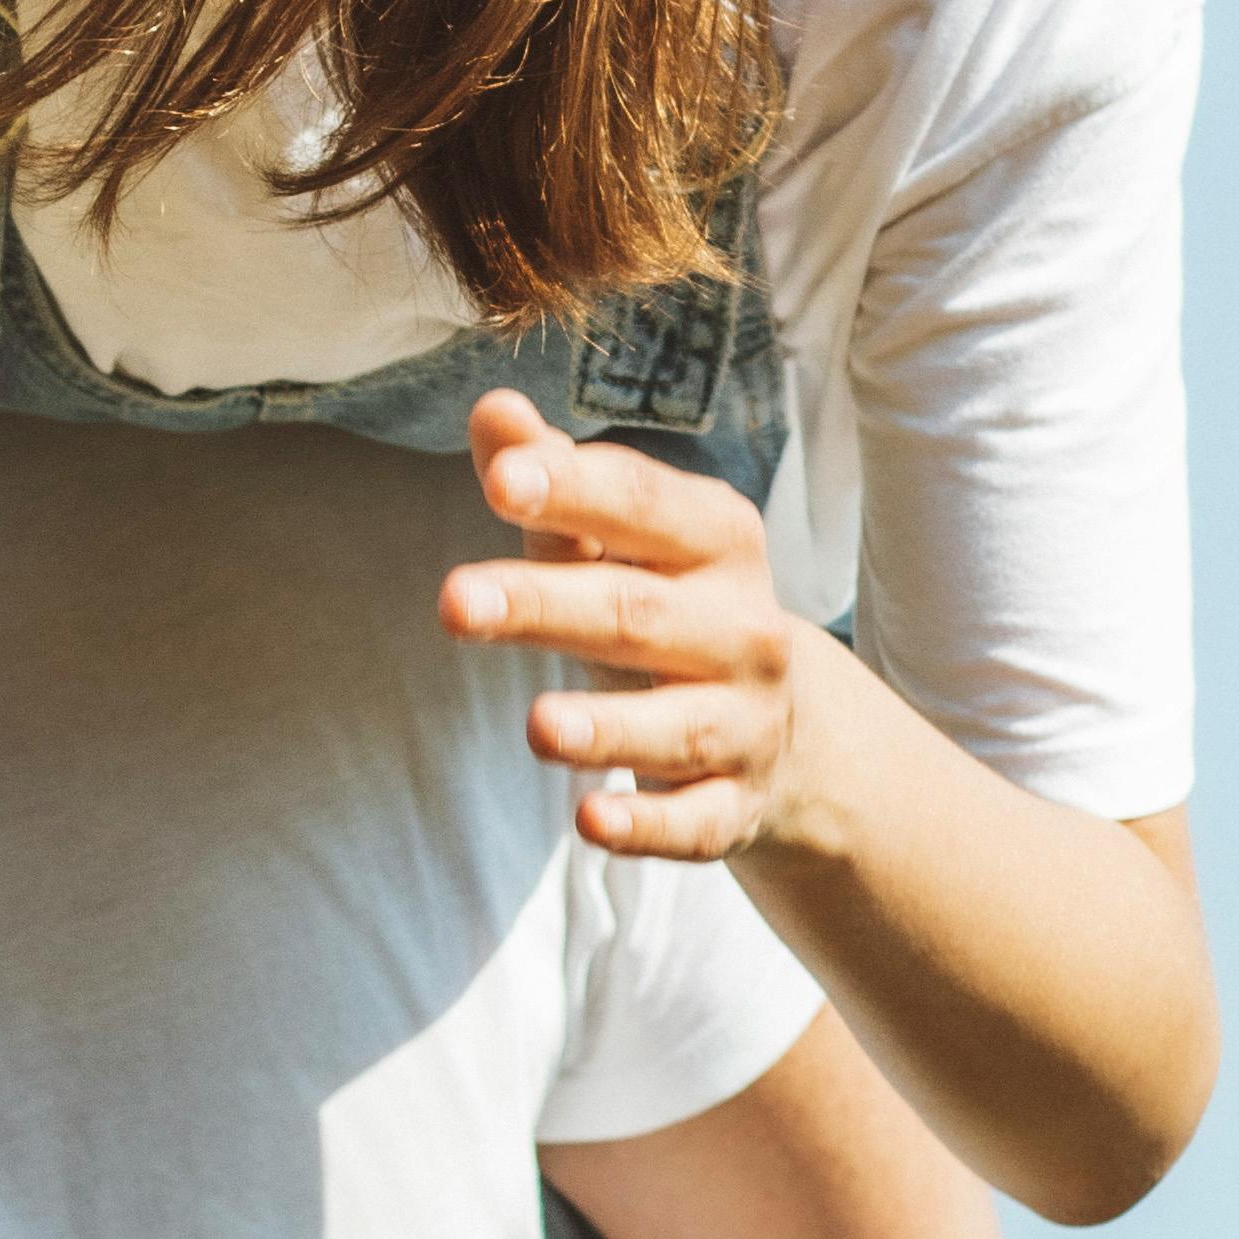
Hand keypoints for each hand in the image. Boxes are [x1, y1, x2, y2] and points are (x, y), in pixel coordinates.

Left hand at [437, 393, 838, 860]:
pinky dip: (647, 826)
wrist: (786, 730)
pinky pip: (694, 822)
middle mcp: (741, 628)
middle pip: (635, 614)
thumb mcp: (623, 541)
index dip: (572, 491)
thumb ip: (556, 480)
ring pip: (675, 726)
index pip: (640, 506)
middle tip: (452, 601)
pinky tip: (590, 821)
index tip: (499, 481)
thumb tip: (492, 412)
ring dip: (606, 727)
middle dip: (545, 608)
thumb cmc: (669, 606)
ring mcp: (744, 723)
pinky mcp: (733, 806)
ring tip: (537, 725)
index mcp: (714, 541)